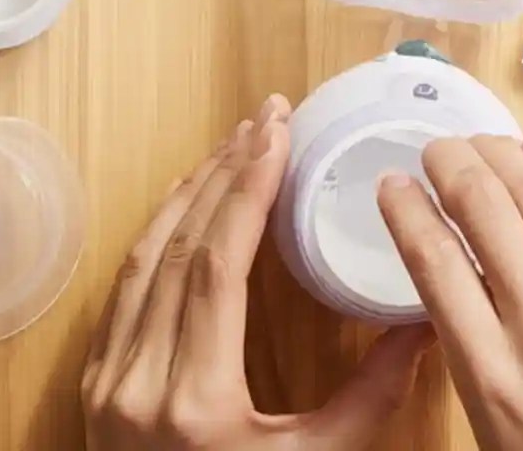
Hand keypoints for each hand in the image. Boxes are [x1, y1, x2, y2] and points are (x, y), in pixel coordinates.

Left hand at [83, 95, 435, 450]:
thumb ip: (371, 400)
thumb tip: (423, 325)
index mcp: (196, 404)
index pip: (217, 268)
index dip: (247, 190)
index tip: (275, 133)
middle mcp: (138, 383)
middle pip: (178, 250)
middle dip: (224, 173)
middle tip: (265, 118)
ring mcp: (108, 380)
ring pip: (143, 261)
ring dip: (189, 194)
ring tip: (233, 144)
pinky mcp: (98, 381)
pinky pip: (125, 288)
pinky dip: (158, 234)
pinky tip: (186, 204)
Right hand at [378, 137, 522, 450]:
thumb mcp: (493, 424)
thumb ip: (470, 346)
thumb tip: (454, 270)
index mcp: (492, 374)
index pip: (433, 260)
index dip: (405, 209)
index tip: (392, 185)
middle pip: (483, 210)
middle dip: (450, 164)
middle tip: (436, 150)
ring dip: (501, 156)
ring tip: (479, 143)